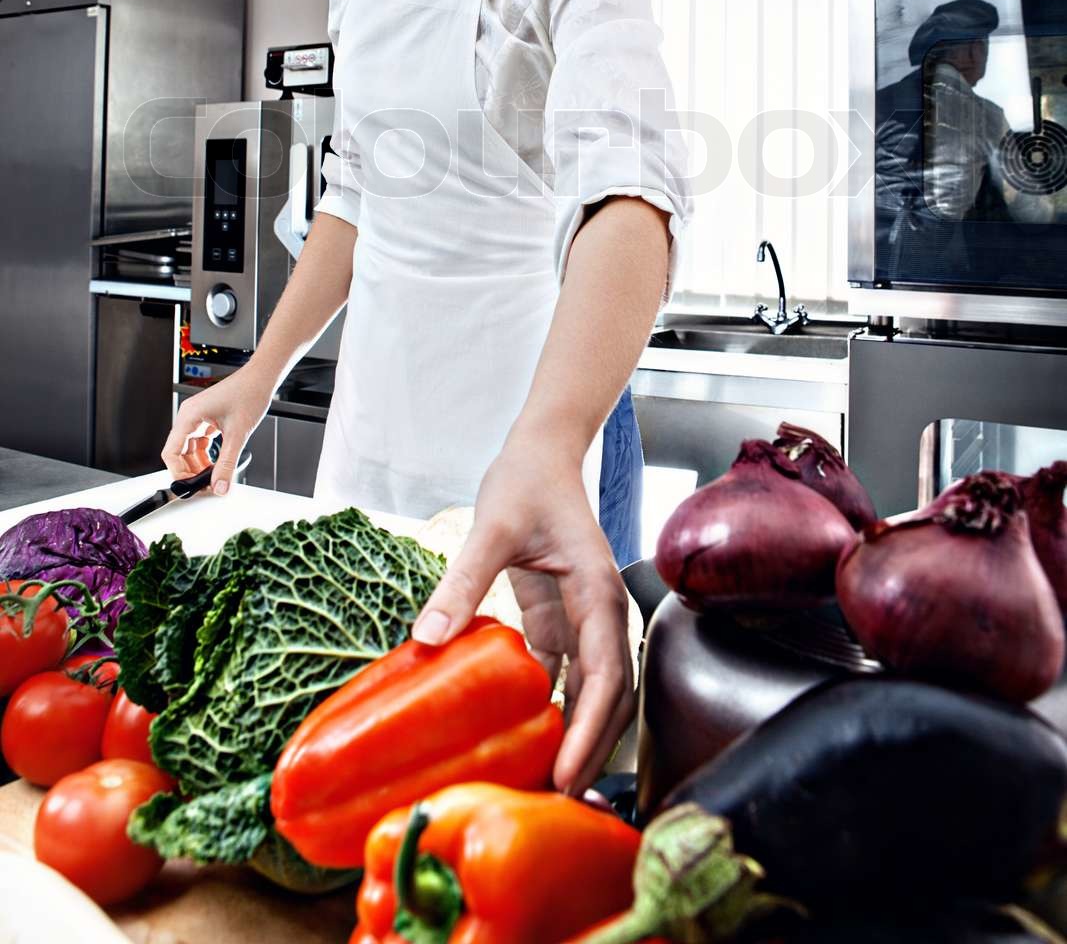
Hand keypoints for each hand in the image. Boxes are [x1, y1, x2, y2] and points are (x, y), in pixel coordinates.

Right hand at [161, 364, 271, 494]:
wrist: (262, 378)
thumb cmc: (249, 393)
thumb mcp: (238, 435)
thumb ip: (227, 464)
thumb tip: (219, 486)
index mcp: (189, 416)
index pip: (171, 452)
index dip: (178, 473)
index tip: (190, 486)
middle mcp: (189, 415)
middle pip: (179, 452)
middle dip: (191, 470)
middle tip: (206, 484)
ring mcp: (197, 416)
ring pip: (189, 448)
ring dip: (199, 464)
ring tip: (214, 475)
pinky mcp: (206, 417)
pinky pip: (199, 441)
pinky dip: (206, 454)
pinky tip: (216, 461)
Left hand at [411, 430, 633, 795]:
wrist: (540, 452)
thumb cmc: (527, 480)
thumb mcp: (494, 525)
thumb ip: (464, 579)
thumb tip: (430, 636)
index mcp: (598, 592)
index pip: (606, 674)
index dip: (590, 728)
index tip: (568, 772)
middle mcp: (599, 613)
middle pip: (610, 697)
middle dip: (590, 749)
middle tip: (556, 801)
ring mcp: (581, 620)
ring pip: (590, 694)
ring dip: (573, 736)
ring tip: (541, 785)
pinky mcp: (558, 621)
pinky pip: (561, 678)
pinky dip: (549, 712)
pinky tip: (520, 742)